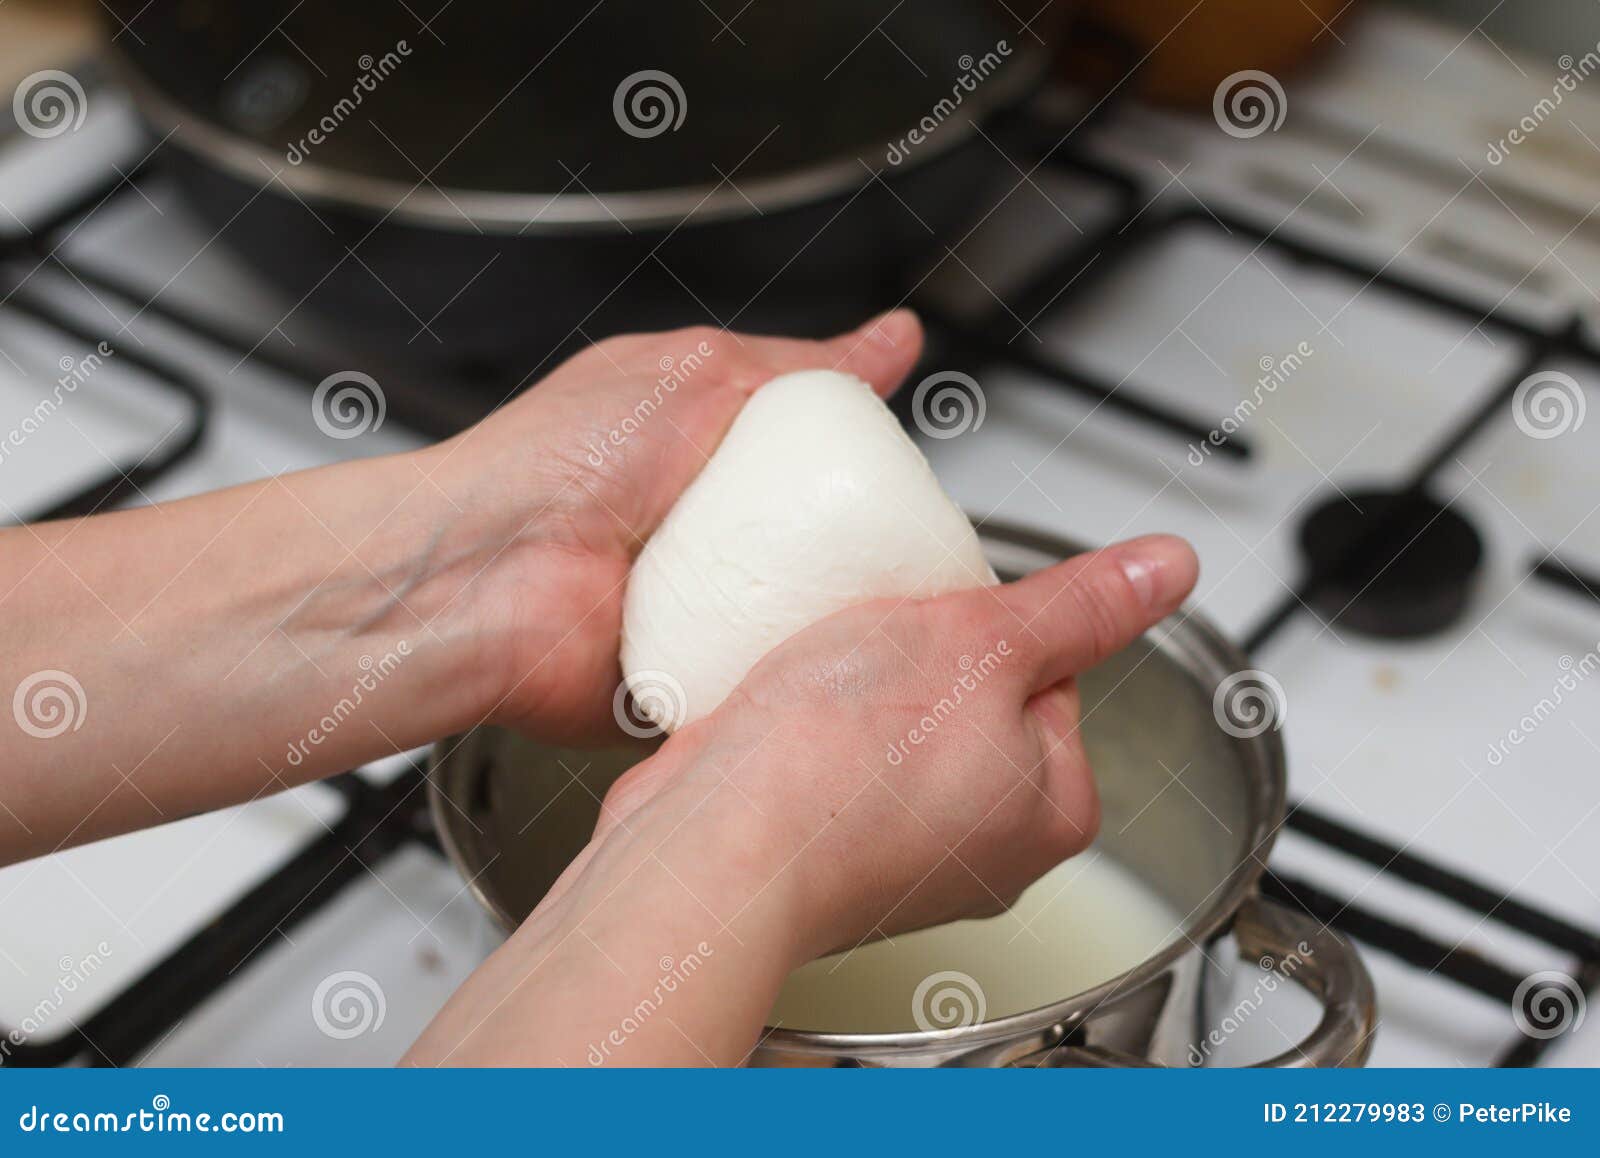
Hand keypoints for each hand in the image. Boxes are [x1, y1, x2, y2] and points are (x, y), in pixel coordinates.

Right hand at [405, 532, 1196, 1064]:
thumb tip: (1166, 567)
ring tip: (822, 673)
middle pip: (968, 694)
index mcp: (1053, 805)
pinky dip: (806, 723)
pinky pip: (829, 754)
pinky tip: (781, 708)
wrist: (714, 847)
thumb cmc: (844, 770)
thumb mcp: (985, 641)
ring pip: (892, 719)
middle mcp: (984, 847)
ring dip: (856, 681)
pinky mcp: (822, 845)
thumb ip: (1081, 604)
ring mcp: (899, 853)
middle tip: (877, 642)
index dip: (993, 623)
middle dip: (920, 651)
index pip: (1050, 671)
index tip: (947, 615)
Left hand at [413, 313, 924, 742]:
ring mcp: (694, 616)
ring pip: (802, 622)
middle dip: (864, 555)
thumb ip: (801, 364)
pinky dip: (788, 673)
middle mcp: (702, 541)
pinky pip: (762, 685)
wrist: (482, 572)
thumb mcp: (697, 373)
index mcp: (702, 461)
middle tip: (909, 551)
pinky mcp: (687, 686)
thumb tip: (889, 341)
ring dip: (834, 616)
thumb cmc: (553, 464)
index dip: (866, 476)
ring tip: (877, 603)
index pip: (815, 469)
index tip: (914, 485)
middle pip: (822, 551)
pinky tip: (817, 656)